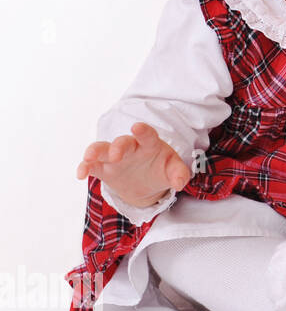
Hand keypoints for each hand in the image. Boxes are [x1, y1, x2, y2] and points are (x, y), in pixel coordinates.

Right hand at [75, 121, 192, 207]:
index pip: (147, 135)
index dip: (143, 131)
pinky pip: (91, 165)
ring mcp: (115, 157)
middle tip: (116, 155)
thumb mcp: (174, 171)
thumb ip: (179, 174)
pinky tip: (81, 174)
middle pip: (122, 142)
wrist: (147, 183)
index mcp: (150, 144)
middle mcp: (130, 148)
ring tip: (89, 158)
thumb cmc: (162, 169)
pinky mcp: (103, 168)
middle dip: (118, 147)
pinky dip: (84, 167)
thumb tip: (180, 182)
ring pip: (101, 149)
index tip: (137, 127)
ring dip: (94, 152)